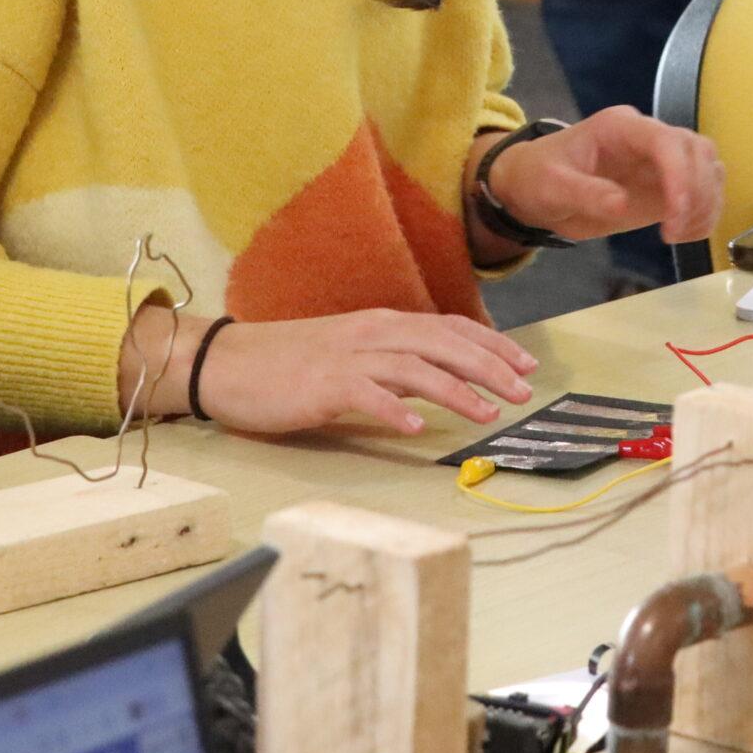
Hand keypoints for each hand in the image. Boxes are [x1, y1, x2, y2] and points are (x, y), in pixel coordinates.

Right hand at [190, 308, 536, 436]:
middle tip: (523, 391)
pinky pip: (366, 394)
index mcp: (382, 325)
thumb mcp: (353, 356)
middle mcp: (372, 333)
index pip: (450, 328)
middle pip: (443, 343)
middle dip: (489, 366)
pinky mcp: (322, 384)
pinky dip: (395, 409)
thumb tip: (439, 380)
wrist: (226, 363)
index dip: (492, 344)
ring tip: (488, 413)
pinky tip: (418, 427)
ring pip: (415, 367)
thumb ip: (395, 365)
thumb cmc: (289, 364)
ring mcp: (348, 357)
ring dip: (457, 389)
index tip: (525, 365)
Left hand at [488, 107, 724, 247]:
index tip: (674, 215)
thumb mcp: (551, 187)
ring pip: (707, 166)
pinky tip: (686, 234)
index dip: (680, 175)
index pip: (666, 141)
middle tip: (674, 232)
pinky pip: (702, 189)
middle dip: (696, 192)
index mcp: (619, 127)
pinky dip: (704, 212)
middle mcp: (646, 137)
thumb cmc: (538, 178)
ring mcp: (659, 160)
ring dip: (706, 202)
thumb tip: (621, 205)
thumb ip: (586, 194)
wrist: (533, 187)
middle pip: (696, 150)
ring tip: (680, 234)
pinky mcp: (665, 183)